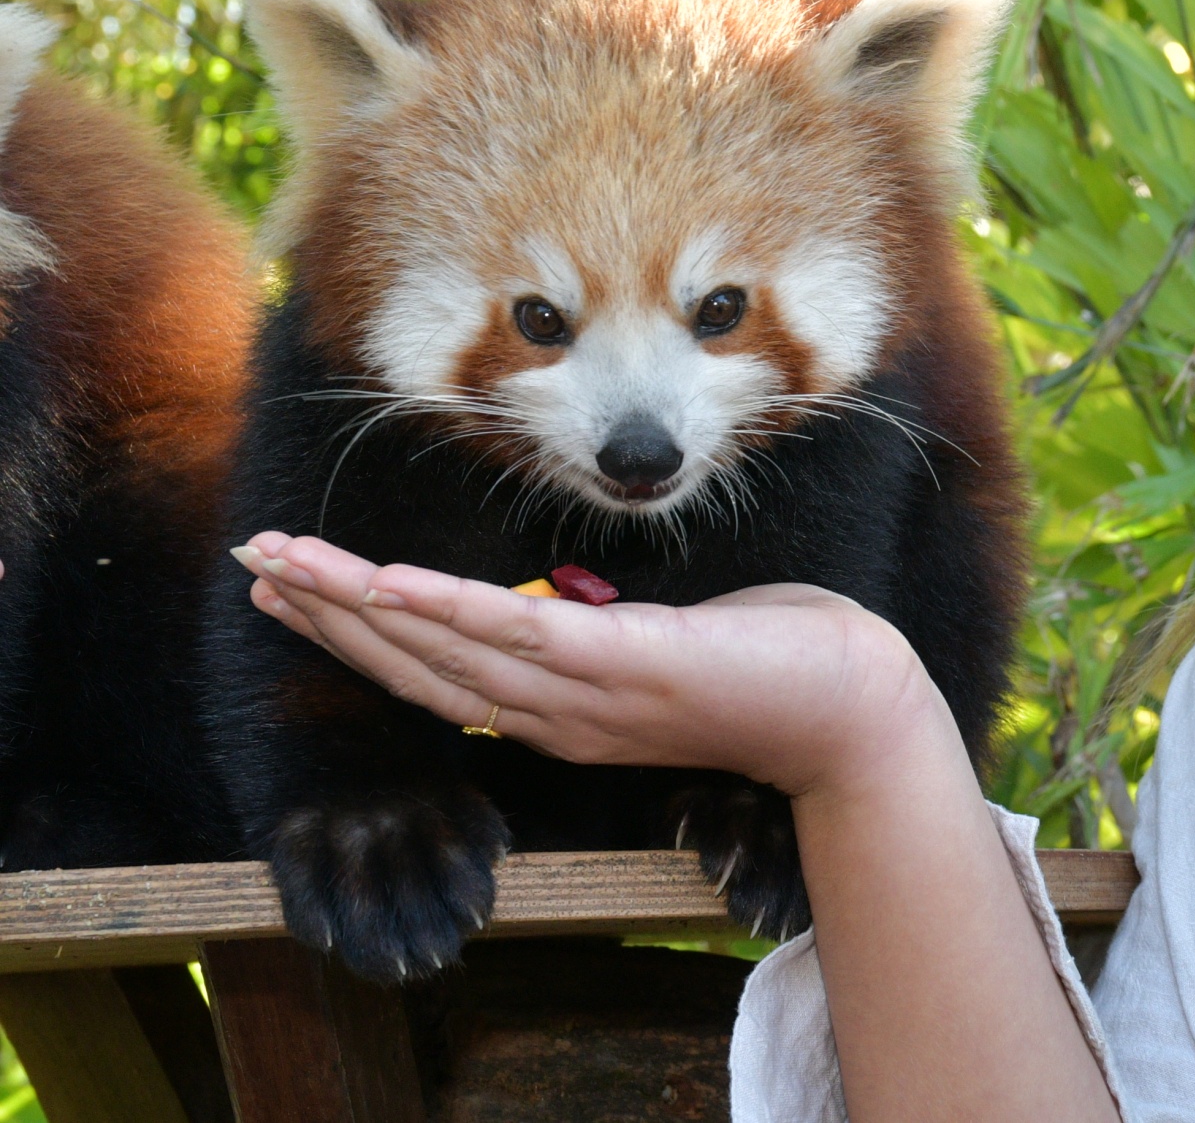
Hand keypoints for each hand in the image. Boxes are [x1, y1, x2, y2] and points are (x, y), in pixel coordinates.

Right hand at [233, 532, 947, 800]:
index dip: (358, 633)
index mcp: (561, 710)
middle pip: (414, 665)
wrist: (854, 708)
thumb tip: (564, 599)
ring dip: (356, 606)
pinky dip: (445, 612)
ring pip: (444, 649)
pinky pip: (517, 637)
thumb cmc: (774, 666)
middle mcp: (556, 715)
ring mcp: (587, 696)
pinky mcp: (626, 666)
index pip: (435, 673)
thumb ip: (605, 631)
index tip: (296, 590)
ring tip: (285, 566)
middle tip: (252, 567)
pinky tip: (386, 585)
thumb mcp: (667, 644)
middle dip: (327, 615)